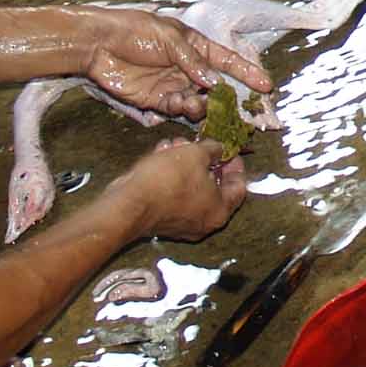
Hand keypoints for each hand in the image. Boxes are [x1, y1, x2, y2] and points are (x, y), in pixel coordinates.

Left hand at [76, 9, 272, 120]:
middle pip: (216, 87)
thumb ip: (193, 61)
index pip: (227, 61)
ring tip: (200, 105)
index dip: (247, 72)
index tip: (266, 85)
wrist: (98, 44)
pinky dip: (183, 110)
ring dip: (203, 106)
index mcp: (196, 46)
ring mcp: (173, 85)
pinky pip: (177, 109)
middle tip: (240, 112)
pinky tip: (182, 105)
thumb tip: (214, 82)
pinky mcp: (156, 101)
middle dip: (229, 99)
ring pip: (199, 101)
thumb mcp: (170, 38)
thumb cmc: (134, 31)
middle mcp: (189, 68)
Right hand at [119, 137, 246, 239]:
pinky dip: (170, 174)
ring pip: (190, 186)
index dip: (235, 163)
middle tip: (197, 143)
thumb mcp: (196, 154)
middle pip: (213, 186)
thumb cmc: (167, 180)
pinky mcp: (161, 219)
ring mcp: (181, 223)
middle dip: (204, 159)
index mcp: (219, 211)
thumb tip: (218, 149)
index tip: (227, 149)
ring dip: (184, 163)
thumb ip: (212, 149)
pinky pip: (173, 193)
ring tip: (174, 144)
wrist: (127, 204)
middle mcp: (203, 222)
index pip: (238, 186)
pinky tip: (161, 155)